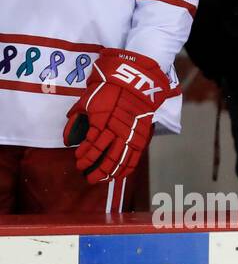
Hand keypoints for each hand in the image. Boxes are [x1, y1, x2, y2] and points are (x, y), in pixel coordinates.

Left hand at [62, 50, 170, 184]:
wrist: (135, 84)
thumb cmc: (108, 90)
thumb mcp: (87, 101)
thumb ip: (77, 121)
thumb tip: (69, 139)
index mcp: (102, 120)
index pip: (91, 144)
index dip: (84, 155)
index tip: (77, 161)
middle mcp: (118, 130)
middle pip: (106, 156)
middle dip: (95, 169)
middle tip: (87, 177)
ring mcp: (132, 135)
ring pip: (121, 160)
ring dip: (110, 172)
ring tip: (101, 179)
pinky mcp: (142, 137)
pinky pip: (135, 158)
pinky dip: (127, 168)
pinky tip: (119, 175)